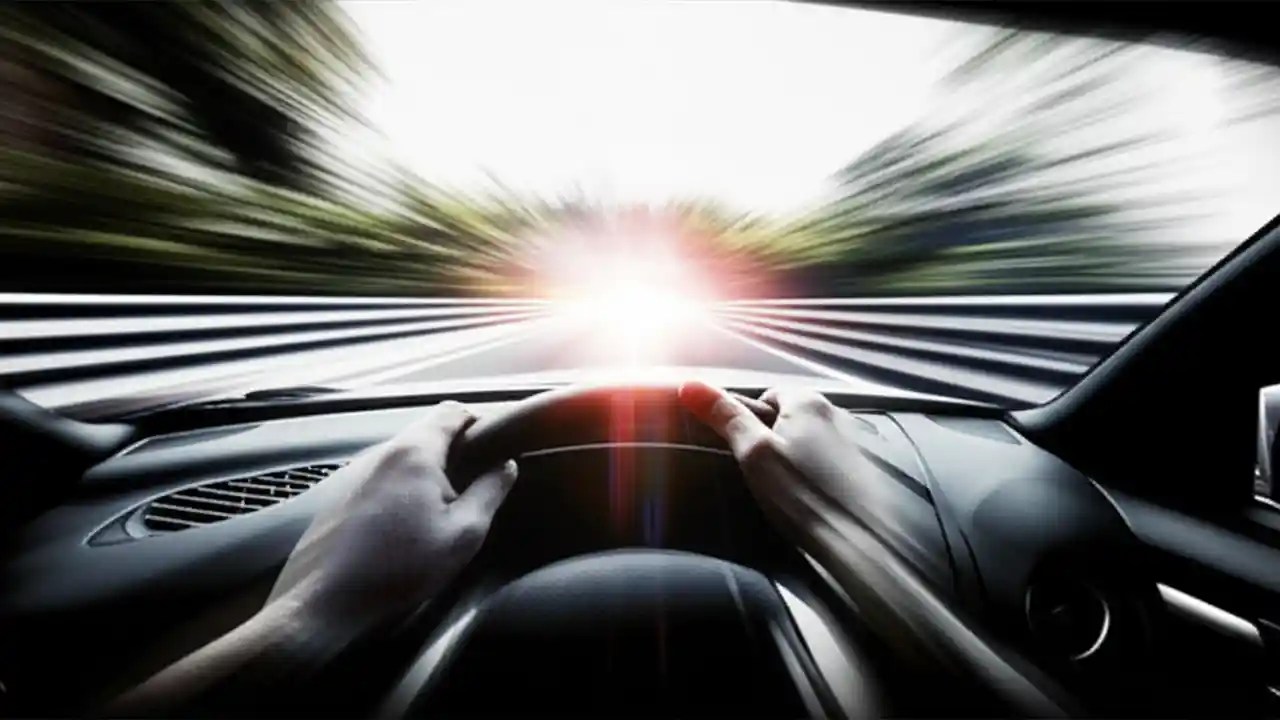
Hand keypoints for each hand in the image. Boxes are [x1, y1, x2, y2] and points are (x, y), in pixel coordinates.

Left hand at [266, 400, 516, 632]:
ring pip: (405, 455)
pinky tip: (408, 522)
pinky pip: (384, 475)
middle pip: (428, 431)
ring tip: (443, 507)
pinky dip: (404, 486)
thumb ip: (490, 492)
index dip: (480, 422)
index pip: (453, 411)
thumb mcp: (463, 534)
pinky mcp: (342, 493)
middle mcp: (383, 451)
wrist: (327, 599)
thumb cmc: (400, 566)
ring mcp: (358, 470)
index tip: (496, 448)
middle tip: (475, 485)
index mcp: (415, 452)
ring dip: (428, 471)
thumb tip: (506, 466)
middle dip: (456, 451)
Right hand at [677, 381, 876, 537]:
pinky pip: (834, 464)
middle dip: (776, 441)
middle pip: (793, 418)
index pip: (769, 395)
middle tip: (764, 476)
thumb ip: (724, 417)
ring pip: (814, 442)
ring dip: (800, 460)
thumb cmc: (806, 497)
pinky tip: (815, 500)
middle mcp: (839, 413)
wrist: (862, 543)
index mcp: (809, 402)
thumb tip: (689, 385)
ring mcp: (859, 442)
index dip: (750, 421)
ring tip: (791, 493)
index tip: (744, 450)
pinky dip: (821, 476)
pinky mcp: (870, 471)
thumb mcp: (754, 455)